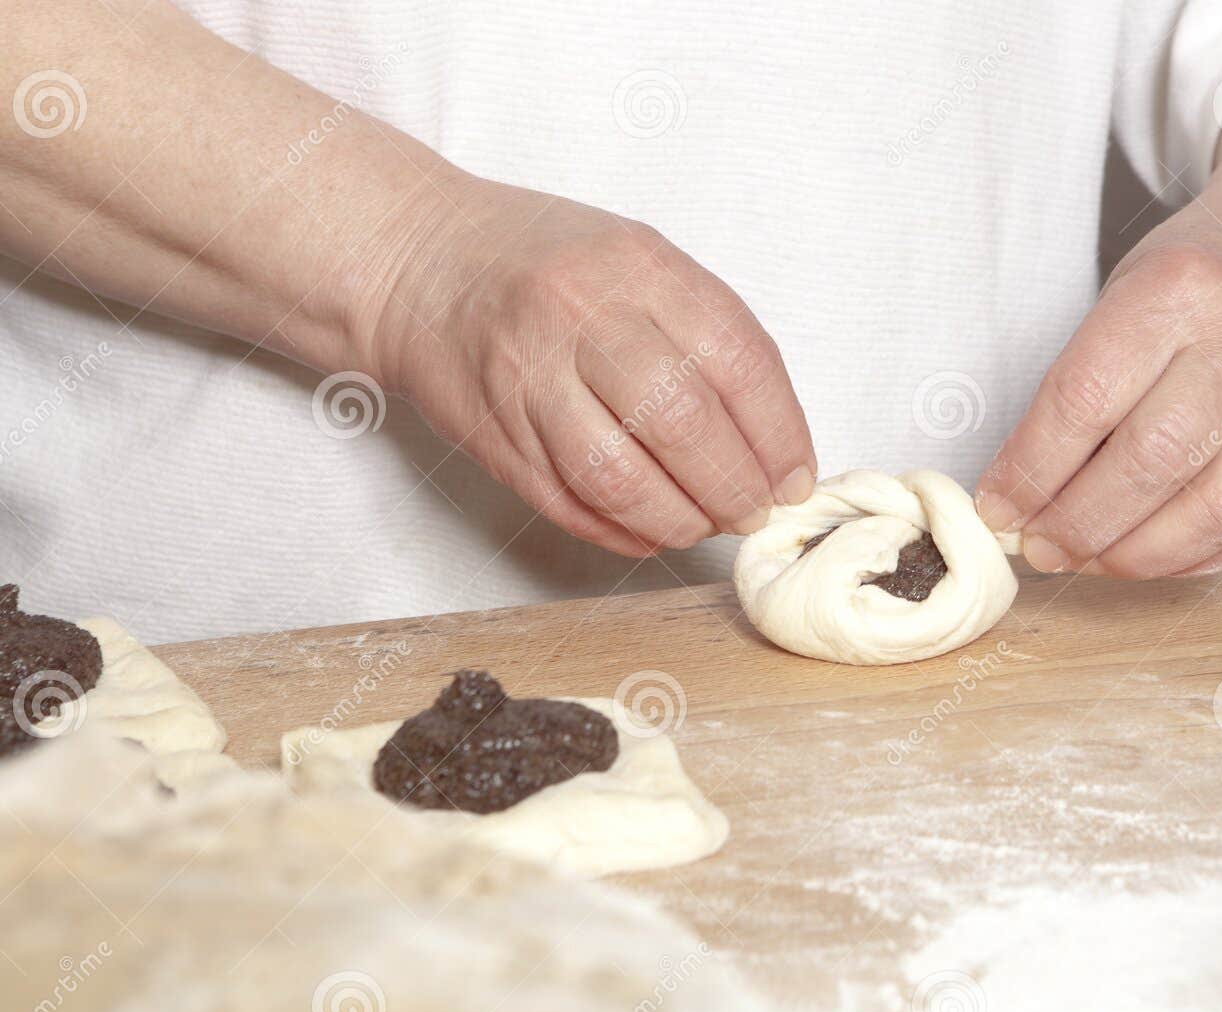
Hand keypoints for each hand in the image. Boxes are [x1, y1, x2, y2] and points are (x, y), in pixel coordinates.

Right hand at [368, 172, 815, 556]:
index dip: (778, 433)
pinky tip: (651, 529)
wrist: (416, 260)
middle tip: (754, 511)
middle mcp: (579, 316)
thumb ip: (706, 336)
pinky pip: (569, 503)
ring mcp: (528, 378)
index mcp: (635, 264)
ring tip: (704, 524)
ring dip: (679, 519)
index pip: (735, 359)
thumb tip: (775, 445)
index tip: (794, 476)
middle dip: (735, 486)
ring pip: (620, 477)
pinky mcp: (493, 433)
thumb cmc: (544, 262)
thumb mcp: (638, 260)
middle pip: (681, 422)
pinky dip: (623, 531)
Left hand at [974, 182, 1221, 578]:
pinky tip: (1144, 555)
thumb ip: (1080, 389)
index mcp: (1181, 288)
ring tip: (1085, 560)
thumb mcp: (1128, 294)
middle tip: (1039, 547)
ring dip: (1134, 554)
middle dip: (1078, 522)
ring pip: (1212, 510)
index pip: (1086, 399)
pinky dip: (1189, 558)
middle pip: (1150, 461)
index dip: (1031, 469)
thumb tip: (1022, 494)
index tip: (996, 508)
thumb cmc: (1202, 276)